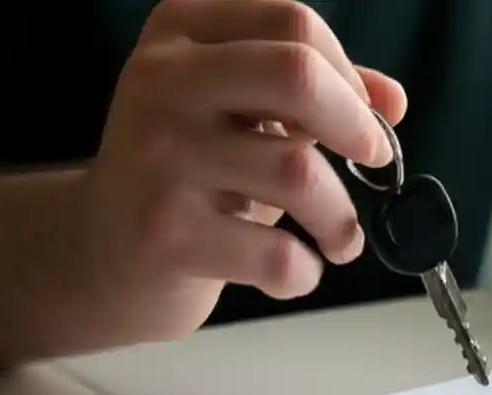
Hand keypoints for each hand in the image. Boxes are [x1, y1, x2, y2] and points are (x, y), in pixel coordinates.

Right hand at [80, 0, 406, 339]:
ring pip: (297, 171)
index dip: (348, 76)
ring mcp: (158, 157)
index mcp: (180, 34)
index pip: (292, 24)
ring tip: (340, 240)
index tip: (366, 122)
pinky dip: (304, 272)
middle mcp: (161, 83)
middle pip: (297, 74)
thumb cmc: (186, 175)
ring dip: (340, 218)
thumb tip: (393, 101)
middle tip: (371, 163)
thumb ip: (313, 96)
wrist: (98, 249)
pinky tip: (294, 273)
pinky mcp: (164, 233)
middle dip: (357, 126)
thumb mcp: (238, 115)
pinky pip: (275, 253)